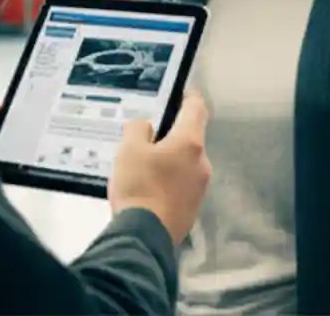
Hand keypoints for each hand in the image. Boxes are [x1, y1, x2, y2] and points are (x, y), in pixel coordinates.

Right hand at [108, 91, 210, 244]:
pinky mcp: (193, 207)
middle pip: (188, 138)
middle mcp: (201, 162)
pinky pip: (181, 184)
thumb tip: (144, 127)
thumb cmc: (139, 188)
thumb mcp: (128, 149)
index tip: (180, 93)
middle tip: (144, 138)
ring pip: (184, 163)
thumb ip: (137, 129)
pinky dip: (167, 181)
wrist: (145, 236)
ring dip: (167, 161)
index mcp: (189, 142)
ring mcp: (200, 187)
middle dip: (169, 135)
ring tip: (141, 168)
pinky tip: (147, 190)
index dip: (187, 96)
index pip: (196, 108)